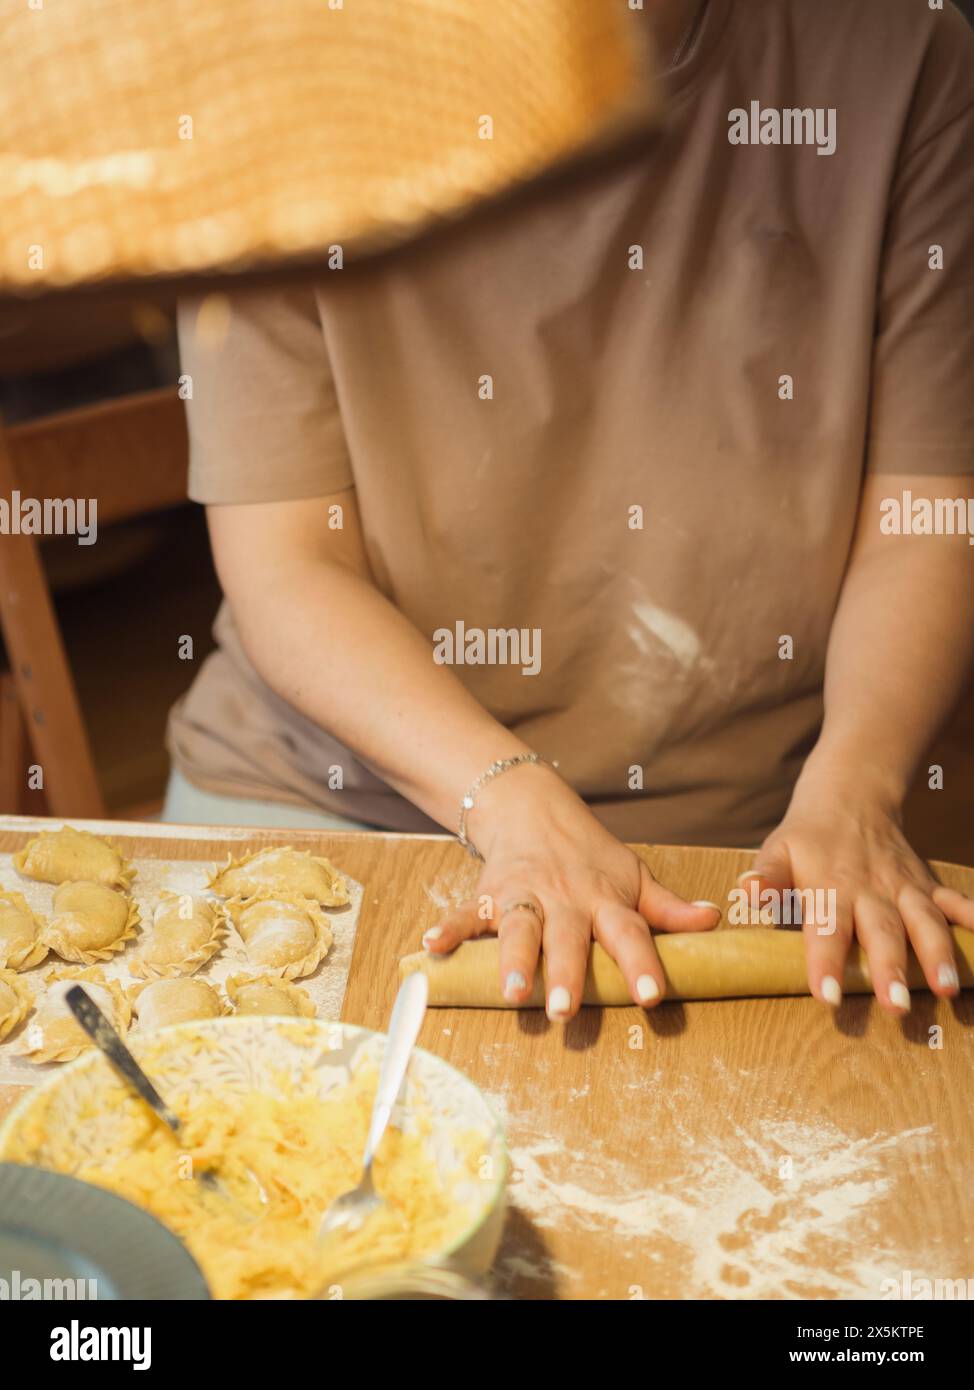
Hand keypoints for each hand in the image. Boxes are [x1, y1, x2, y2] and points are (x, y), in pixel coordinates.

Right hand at [423, 764, 719, 1019]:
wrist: (533, 809)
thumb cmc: (591, 858)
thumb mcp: (634, 877)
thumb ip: (668, 908)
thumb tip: (715, 920)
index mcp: (605, 899)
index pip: (629, 933)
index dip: (641, 964)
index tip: (651, 998)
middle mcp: (564, 899)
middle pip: (567, 937)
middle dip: (565, 974)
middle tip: (565, 1012)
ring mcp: (523, 896)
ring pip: (518, 928)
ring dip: (512, 959)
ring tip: (509, 993)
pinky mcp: (487, 895)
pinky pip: (465, 913)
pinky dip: (449, 929)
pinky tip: (432, 947)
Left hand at [745, 770, 973, 1012]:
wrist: (850, 796)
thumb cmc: (806, 837)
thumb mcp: (777, 850)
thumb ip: (765, 877)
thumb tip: (747, 892)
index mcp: (829, 887)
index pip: (826, 928)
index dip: (826, 962)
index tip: (827, 996)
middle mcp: (870, 890)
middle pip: (882, 931)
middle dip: (890, 969)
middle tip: (895, 1006)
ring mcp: (904, 887)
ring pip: (925, 921)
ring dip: (938, 954)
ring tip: (947, 989)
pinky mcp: (927, 884)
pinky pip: (955, 901)